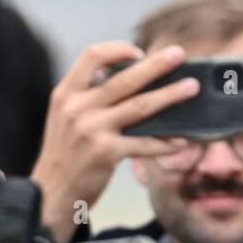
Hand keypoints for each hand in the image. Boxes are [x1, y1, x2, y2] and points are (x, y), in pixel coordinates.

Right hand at [31, 41, 200, 240]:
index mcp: (66, 93)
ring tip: (191, 88)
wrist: (51, 192)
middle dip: (156, 65)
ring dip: (170, 96)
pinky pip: (144, 144)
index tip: (140, 52)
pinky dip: (165, 143)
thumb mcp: (65, 117)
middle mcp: (77, 107)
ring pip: (139, 107)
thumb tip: (129, 79)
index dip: (118, 49)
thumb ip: (88, 97)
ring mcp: (91, 130)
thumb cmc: (66, 153)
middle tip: (179, 54)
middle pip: (124, 79)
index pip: (91, 56)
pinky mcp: (105, 153)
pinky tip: (182, 140)